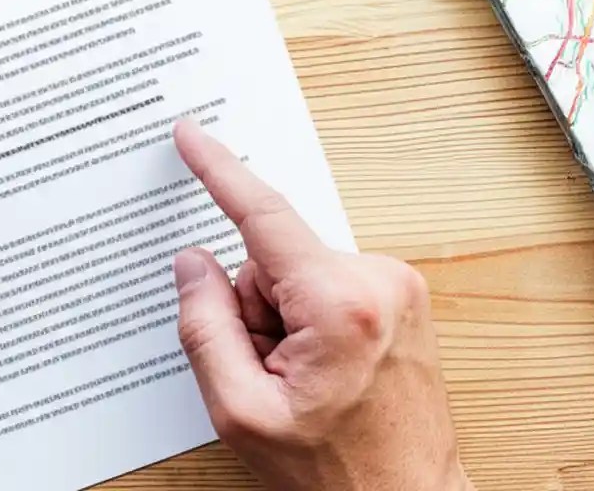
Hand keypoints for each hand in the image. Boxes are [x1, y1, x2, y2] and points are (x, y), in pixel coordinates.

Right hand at [170, 120, 472, 490]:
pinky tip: (326, 369)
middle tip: (273, 372)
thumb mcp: (242, 411)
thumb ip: (205, 327)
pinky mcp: (402, 296)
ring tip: (305, 379)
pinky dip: (310, 320)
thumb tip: (194, 263)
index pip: (264, 218)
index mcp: (340, 305)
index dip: (219, 172)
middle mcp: (379, 281)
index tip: (191, 135)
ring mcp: (397, 286)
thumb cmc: (335, 473)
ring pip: (298, 274)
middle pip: (273, 260)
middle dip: (256, 309)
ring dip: (284, 320)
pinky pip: (326, 285)